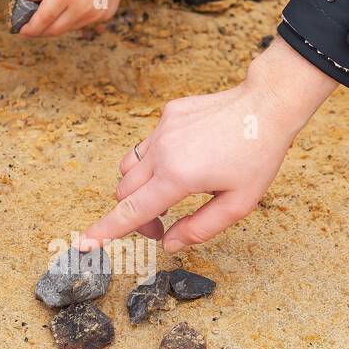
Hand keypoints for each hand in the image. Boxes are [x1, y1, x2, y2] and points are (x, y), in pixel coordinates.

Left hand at [16, 0, 138, 36]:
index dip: (30, 27)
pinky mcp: (104, 16)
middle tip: (31, 27)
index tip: (22, 30)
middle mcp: (80, 8)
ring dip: (56, 25)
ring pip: (68, 28)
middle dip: (40, 31)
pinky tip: (71, 8)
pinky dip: (72, 20)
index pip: (43, 18)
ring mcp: (94, 14)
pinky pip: (83, 23)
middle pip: (54, 29)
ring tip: (48, 17)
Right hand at [81, 39, 338, 252]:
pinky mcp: (167, 115)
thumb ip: (200, 228)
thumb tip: (168, 243)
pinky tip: (188, 157)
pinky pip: (148, 144)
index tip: (83, 243)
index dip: (105, 231)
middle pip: (123, 193)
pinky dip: (156, 160)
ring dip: (139, 188)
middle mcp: (162, 152)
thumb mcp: (238, 204)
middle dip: (134, 215)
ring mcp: (162, 130)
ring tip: (170, 192)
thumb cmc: (257, 156)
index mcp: (178, 177)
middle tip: (163, 224)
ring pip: (129, 168)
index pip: (131, 211)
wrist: (266, 105)